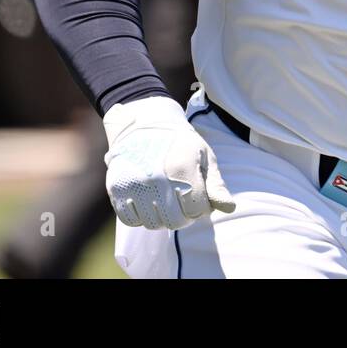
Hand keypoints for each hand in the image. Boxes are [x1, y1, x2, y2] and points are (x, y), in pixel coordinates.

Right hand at [102, 96, 236, 229]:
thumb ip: (216, 185)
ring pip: (154, 224)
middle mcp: (156, 178)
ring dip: (163, 218)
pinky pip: (131, 220)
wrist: (144, 123)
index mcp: (182, 168)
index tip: (199, 196)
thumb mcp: (204, 157)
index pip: (197, 210)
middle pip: (175, 222)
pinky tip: (148, 202)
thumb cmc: (181, 143)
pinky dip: (141, 218)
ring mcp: (134, 184)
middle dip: (184, 216)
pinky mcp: (116, 188)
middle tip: (183, 202)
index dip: (202, 208)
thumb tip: (230, 209)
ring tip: (166, 200)